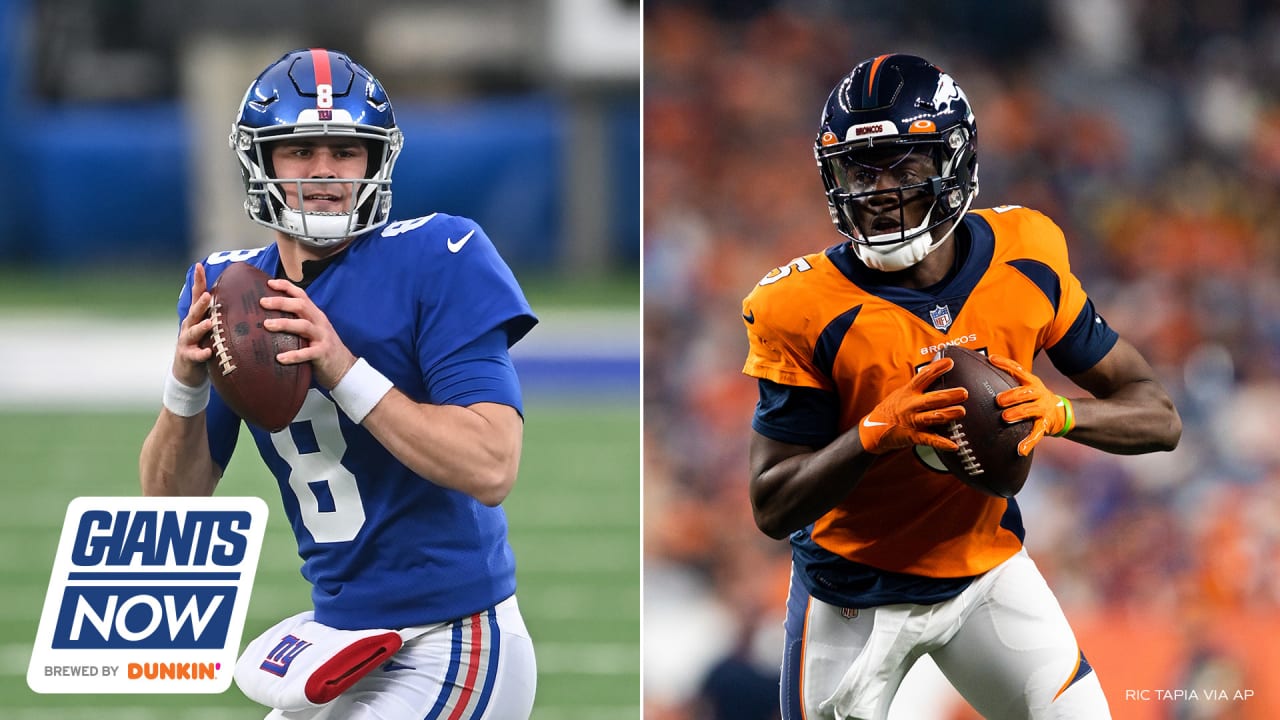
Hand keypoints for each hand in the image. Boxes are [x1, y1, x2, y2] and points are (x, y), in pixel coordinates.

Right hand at [172, 263, 213, 385]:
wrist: (187, 370)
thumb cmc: (204, 344)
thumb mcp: (212, 327)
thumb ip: (222, 313)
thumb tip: (245, 297)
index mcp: (198, 316)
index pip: (198, 296)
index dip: (198, 281)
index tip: (199, 265)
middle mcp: (190, 325)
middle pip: (195, 311)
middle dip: (201, 303)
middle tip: (208, 295)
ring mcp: (187, 341)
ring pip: (193, 332)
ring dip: (201, 327)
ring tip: (209, 323)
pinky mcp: (188, 356)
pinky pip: (195, 355)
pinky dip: (201, 353)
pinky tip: (209, 352)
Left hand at [260, 278, 357, 388]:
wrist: (344, 367)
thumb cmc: (322, 347)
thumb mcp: (313, 330)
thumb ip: (298, 322)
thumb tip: (269, 318)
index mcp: (315, 315)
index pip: (301, 295)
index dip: (286, 287)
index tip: (269, 283)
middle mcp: (319, 322)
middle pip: (301, 306)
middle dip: (281, 302)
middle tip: (263, 302)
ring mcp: (322, 337)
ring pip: (303, 325)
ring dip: (284, 323)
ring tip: (267, 324)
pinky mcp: (323, 353)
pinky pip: (307, 353)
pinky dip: (293, 355)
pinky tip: (280, 358)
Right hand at [858, 358, 967, 453]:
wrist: (873, 429)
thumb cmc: (890, 409)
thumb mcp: (901, 393)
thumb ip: (917, 386)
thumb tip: (935, 374)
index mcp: (908, 392)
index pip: (923, 377)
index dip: (936, 369)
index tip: (950, 363)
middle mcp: (910, 405)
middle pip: (932, 399)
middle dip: (949, 395)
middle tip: (963, 393)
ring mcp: (912, 421)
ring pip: (932, 417)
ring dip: (948, 414)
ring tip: (961, 411)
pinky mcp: (914, 436)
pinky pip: (929, 440)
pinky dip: (942, 443)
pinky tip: (954, 445)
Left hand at [989, 355, 1067, 456]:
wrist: (1061, 412)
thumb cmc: (1034, 398)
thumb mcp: (1026, 386)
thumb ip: (1011, 381)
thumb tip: (985, 368)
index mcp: (1032, 382)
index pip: (1018, 370)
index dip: (1005, 364)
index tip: (991, 359)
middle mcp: (1039, 393)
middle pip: (1025, 392)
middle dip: (1011, 395)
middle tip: (998, 401)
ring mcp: (1043, 409)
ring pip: (1030, 410)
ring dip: (1017, 414)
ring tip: (1005, 417)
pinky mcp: (1045, 425)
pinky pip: (1036, 434)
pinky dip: (1028, 443)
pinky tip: (1020, 450)